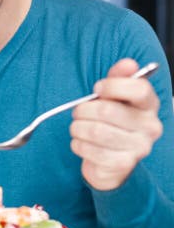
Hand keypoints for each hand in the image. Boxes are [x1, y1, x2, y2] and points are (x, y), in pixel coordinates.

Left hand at [70, 58, 163, 189]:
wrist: (110, 161)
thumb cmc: (110, 122)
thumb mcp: (114, 98)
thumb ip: (118, 79)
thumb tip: (128, 63)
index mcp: (149, 105)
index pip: (139, 89)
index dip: (111, 86)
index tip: (96, 89)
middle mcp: (150, 126)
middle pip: (107, 110)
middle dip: (83, 110)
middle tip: (78, 112)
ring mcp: (139, 147)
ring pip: (96, 131)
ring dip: (78, 128)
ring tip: (78, 128)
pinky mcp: (123, 164)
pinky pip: (90, 150)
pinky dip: (78, 144)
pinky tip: (81, 143)